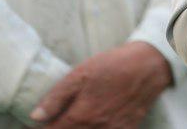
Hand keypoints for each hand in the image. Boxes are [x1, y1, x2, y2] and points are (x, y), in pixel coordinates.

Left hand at [31, 41, 171, 127]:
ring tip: (77, 121)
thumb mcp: (81, 73)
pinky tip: (96, 122)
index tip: (42, 124)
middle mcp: (96, 128)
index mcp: (80, 116)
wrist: (151, 65)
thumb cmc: (114, 65)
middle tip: (59, 121)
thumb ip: (56, 96)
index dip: (45, 128)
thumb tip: (35, 116)